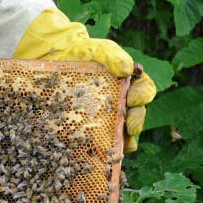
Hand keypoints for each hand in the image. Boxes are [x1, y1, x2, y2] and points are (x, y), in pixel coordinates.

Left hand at [14, 8, 155, 151]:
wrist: (57, 59)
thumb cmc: (83, 53)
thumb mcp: (99, 49)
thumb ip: (113, 55)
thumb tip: (127, 70)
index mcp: (130, 83)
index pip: (145, 90)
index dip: (142, 96)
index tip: (131, 99)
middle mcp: (123, 102)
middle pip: (137, 115)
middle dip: (136, 122)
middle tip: (129, 126)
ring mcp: (107, 115)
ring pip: (123, 132)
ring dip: (125, 141)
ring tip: (122, 146)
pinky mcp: (90, 126)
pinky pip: (102, 140)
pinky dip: (105, 148)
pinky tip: (102, 152)